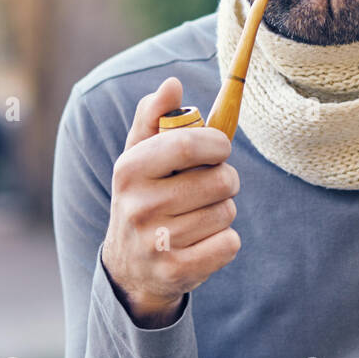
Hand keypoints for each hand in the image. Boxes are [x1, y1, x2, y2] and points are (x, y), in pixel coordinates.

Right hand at [102, 77, 241, 327]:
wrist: (129, 265)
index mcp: (129, 170)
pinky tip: (202, 242)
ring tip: (198, 215)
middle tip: (208, 186)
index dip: (217, 144)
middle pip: (220, 181)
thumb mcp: (140, 155)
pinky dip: (224, 242)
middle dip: (225, 180)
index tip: (219, 148)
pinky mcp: (175, 272)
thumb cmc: (145, 194)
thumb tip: (172, 84)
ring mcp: (155, 243)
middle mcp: (138, 207)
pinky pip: (229, 245)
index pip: (190, 144)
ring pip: (227, 212)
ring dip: (223, 211)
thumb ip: (155, 116)